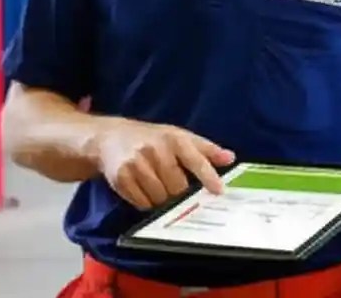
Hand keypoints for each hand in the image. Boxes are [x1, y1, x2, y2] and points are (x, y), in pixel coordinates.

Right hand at [92, 119, 235, 209]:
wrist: (110, 137)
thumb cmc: (152, 139)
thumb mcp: (179, 136)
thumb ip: (206, 149)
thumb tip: (230, 158)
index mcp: (174, 139)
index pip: (196, 160)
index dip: (209, 177)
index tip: (219, 191)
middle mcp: (155, 150)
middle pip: (178, 187)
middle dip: (180, 192)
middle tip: (175, 187)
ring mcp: (137, 164)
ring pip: (160, 198)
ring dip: (163, 199)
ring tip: (158, 186)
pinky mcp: (121, 178)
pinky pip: (142, 203)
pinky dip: (146, 202)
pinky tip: (144, 190)